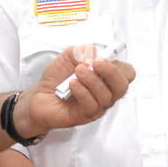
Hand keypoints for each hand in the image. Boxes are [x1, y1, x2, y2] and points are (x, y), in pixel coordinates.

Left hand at [12, 47, 135, 138]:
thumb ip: (82, 50)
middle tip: (95, 63)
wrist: (40, 95)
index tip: (103, 57)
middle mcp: (106, 92)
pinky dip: (81, 91)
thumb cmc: (58, 77)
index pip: (127, 73)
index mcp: (106, 77)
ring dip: (91, 80)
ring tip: (77, 72)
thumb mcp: (68, 56)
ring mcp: (97, 106)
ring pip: (105, 95)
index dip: (119, 65)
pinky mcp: (85, 116)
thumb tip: (93, 54)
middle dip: (111, 72)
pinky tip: (71, 85)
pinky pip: (91, 105)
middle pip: (122, 86)